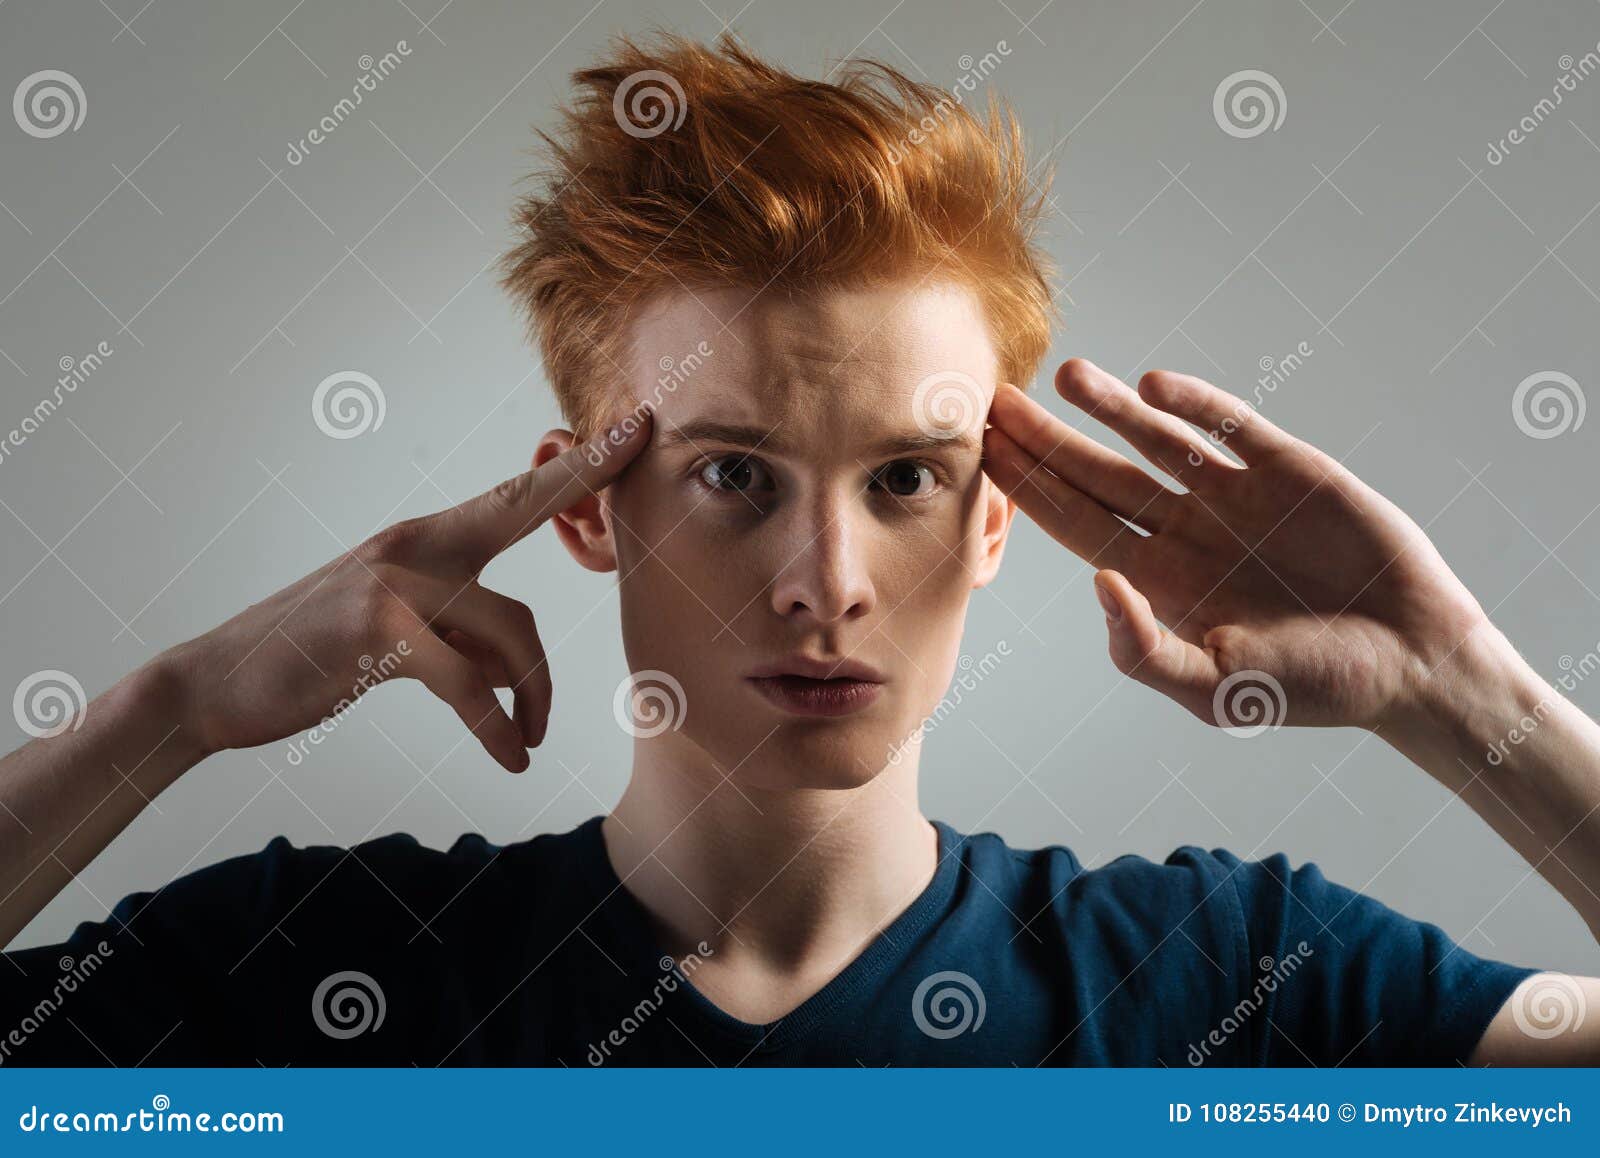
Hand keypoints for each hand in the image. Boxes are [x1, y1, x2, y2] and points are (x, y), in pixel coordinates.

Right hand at [156, 411, 651, 771]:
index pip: (516, 494)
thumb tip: (519, 673)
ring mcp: (394, 582)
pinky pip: (467, 683)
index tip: (631, 426)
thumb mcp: (403, 638)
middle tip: (642, 437)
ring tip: (529, 740)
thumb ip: (465, 638)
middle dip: (586, 474)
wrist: (215, 684)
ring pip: (510, 627)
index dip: (577, 463)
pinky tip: (513, 759)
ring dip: (534, 695)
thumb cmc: (320, 659)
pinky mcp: (378, 633)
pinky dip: (497, 728)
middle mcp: (415, 546)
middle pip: (523, 507)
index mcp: (425, 542)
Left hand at [982, 359, 1490, 732]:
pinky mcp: (1287, 468)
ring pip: (1155, 441)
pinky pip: (1228, 427)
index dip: (1029, 490)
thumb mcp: (1214, 690)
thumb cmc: (1313, 688)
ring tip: (1063, 376)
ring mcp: (1233, 496)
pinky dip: (1193, 405)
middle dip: (1047, 441)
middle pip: (1098, 476)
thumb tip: (1095, 582)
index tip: (983, 456)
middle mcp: (1186, 531)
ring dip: (1109, 409)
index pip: (1076, 525)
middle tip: (995, 403)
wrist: (1413, 662)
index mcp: (1160, 581)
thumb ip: (1143, 649)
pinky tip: (1150, 387)